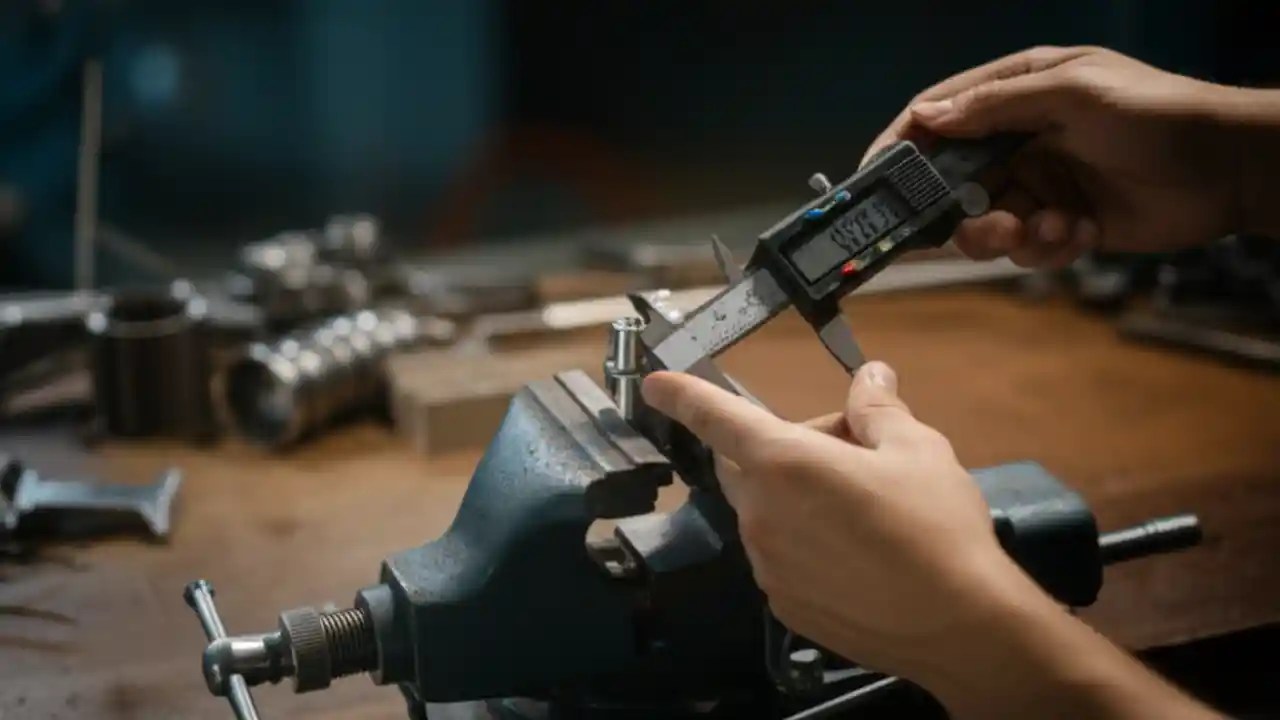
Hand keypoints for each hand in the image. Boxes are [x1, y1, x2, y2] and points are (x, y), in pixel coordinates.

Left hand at [640, 361, 1037, 681]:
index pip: (716, 417)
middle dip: (786, 448)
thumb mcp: (916, 448)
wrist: (960, 626)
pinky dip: (804, 541)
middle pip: (748, 462)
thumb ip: (877, 409)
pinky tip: (857, 551)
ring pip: (766, 510)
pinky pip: (780, 554)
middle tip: (851, 452)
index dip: (682, 395)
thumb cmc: (937, 530)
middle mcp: (761, 512)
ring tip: (864, 508)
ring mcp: (767, 563)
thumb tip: (869, 377)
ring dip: (797, 497)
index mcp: (785, 462)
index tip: (657, 386)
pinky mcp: (783, 601)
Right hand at [862, 45, 1255, 266]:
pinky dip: (1049, 246)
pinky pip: (1026, 248)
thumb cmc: (1156, 115)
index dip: (900, 147)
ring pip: (985, 224)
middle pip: (952, 184)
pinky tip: (1084, 230)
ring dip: (1012, 235)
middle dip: (963, 213)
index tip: (873, 182)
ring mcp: (1039, 183)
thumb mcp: (1072, 93)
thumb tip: (930, 118)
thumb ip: (996, 105)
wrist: (1227, 169)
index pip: (937, 117)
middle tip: (991, 226)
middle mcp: (1019, 139)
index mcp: (1016, 92)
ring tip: (1054, 226)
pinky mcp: (1060, 223)